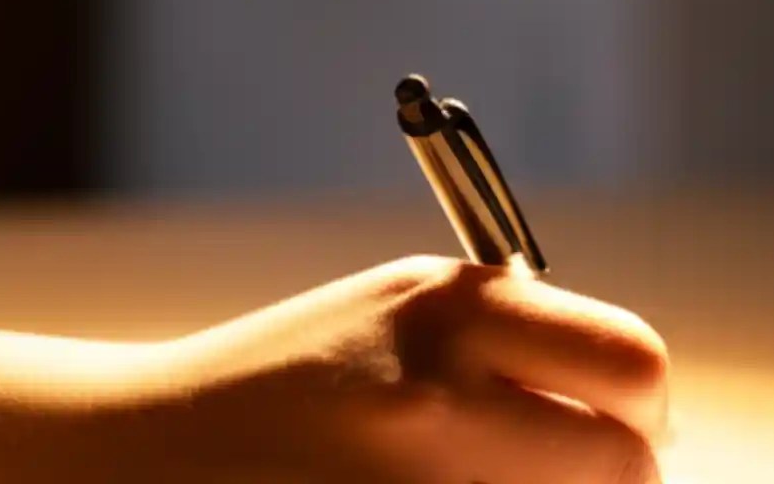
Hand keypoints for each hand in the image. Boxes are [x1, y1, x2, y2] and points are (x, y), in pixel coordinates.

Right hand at [101, 255, 667, 482]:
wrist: (132, 457)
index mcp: (445, 308)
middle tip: (560, 481)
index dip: (640, 413)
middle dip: (612, 480)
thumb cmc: (279, 388)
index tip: (619, 436)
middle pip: (626, 466)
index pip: (631, 364)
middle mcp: (433, 395)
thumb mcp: (397, 323)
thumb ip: (512, 345)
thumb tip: (641, 418)